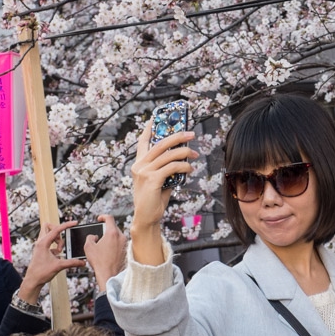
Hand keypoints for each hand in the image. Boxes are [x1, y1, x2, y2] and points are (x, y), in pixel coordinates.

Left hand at [17, 221, 84, 304]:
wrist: (33, 280)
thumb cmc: (41, 273)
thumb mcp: (59, 266)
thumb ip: (72, 262)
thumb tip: (82, 262)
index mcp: (43, 243)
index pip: (56, 230)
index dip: (66, 225)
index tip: (74, 223)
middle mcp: (40, 242)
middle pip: (49, 227)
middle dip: (58, 231)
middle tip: (62, 240)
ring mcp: (40, 245)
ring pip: (49, 234)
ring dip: (57, 239)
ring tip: (60, 250)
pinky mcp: (41, 249)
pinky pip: (49, 242)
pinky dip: (55, 245)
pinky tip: (57, 254)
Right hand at [82, 214, 126, 292]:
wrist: (109, 274)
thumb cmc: (99, 262)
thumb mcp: (88, 247)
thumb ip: (90, 237)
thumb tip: (94, 236)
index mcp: (112, 233)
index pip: (109, 218)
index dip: (103, 216)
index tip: (99, 219)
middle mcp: (121, 237)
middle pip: (114, 228)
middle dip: (106, 230)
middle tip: (100, 235)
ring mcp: (125, 244)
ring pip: (118, 236)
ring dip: (111, 238)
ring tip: (103, 245)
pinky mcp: (127, 251)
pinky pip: (121, 244)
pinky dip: (115, 245)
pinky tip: (109, 251)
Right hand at [130, 120, 197, 263]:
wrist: (146, 217)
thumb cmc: (154, 199)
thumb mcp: (159, 180)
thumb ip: (165, 168)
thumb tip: (183, 157)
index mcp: (138, 163)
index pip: (142, 141)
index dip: (149, 128)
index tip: (157, 118)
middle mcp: (139, 165)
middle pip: (160, 143)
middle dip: (177, 136)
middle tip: (191, 134)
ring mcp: (144, 172)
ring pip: (168, 154)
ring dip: (185, 152)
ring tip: (195, 154)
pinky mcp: (152, 180)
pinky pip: (172, 167)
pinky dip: (184, 166)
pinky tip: (190, 168)